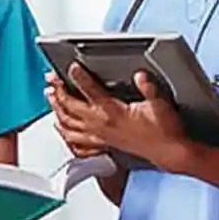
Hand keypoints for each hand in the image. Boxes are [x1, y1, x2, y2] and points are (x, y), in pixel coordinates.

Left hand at [46, 65, 190, 171]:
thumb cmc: (164, 131)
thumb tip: (139, 75)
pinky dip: (65, 133)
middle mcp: (102, 125)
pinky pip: (76, 141)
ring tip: (50, 97)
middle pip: (71, 106)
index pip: (90, 91)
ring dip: (57, 110)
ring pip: (69, 123)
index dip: (79, 77)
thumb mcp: (160, 104)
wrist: (168, 152)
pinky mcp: (102, 144)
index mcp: (113, 113)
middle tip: (52, 78)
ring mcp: (100, 136)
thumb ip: (149, 88)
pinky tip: (60, 127)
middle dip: (59, 91)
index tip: (71, 67)